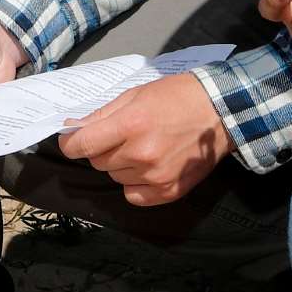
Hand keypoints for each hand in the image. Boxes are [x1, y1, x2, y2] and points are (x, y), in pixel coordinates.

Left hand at [57, 71, 231, 205]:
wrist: (220, 111)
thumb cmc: (176, 97)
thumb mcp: (135, 94)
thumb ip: (101, 115)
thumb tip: (72, 129)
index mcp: (131, 125)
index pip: (81, 145)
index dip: (72, 143)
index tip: (74, 140)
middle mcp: (141, 154)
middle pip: (97, 162)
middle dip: (103, 149)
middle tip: (123, 136)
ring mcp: (156, 176)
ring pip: (115, 177)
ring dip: (121, 165)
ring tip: (143, 147)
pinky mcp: (169, 191)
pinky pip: (132, 196)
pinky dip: (134, 185)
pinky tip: (147, 169)